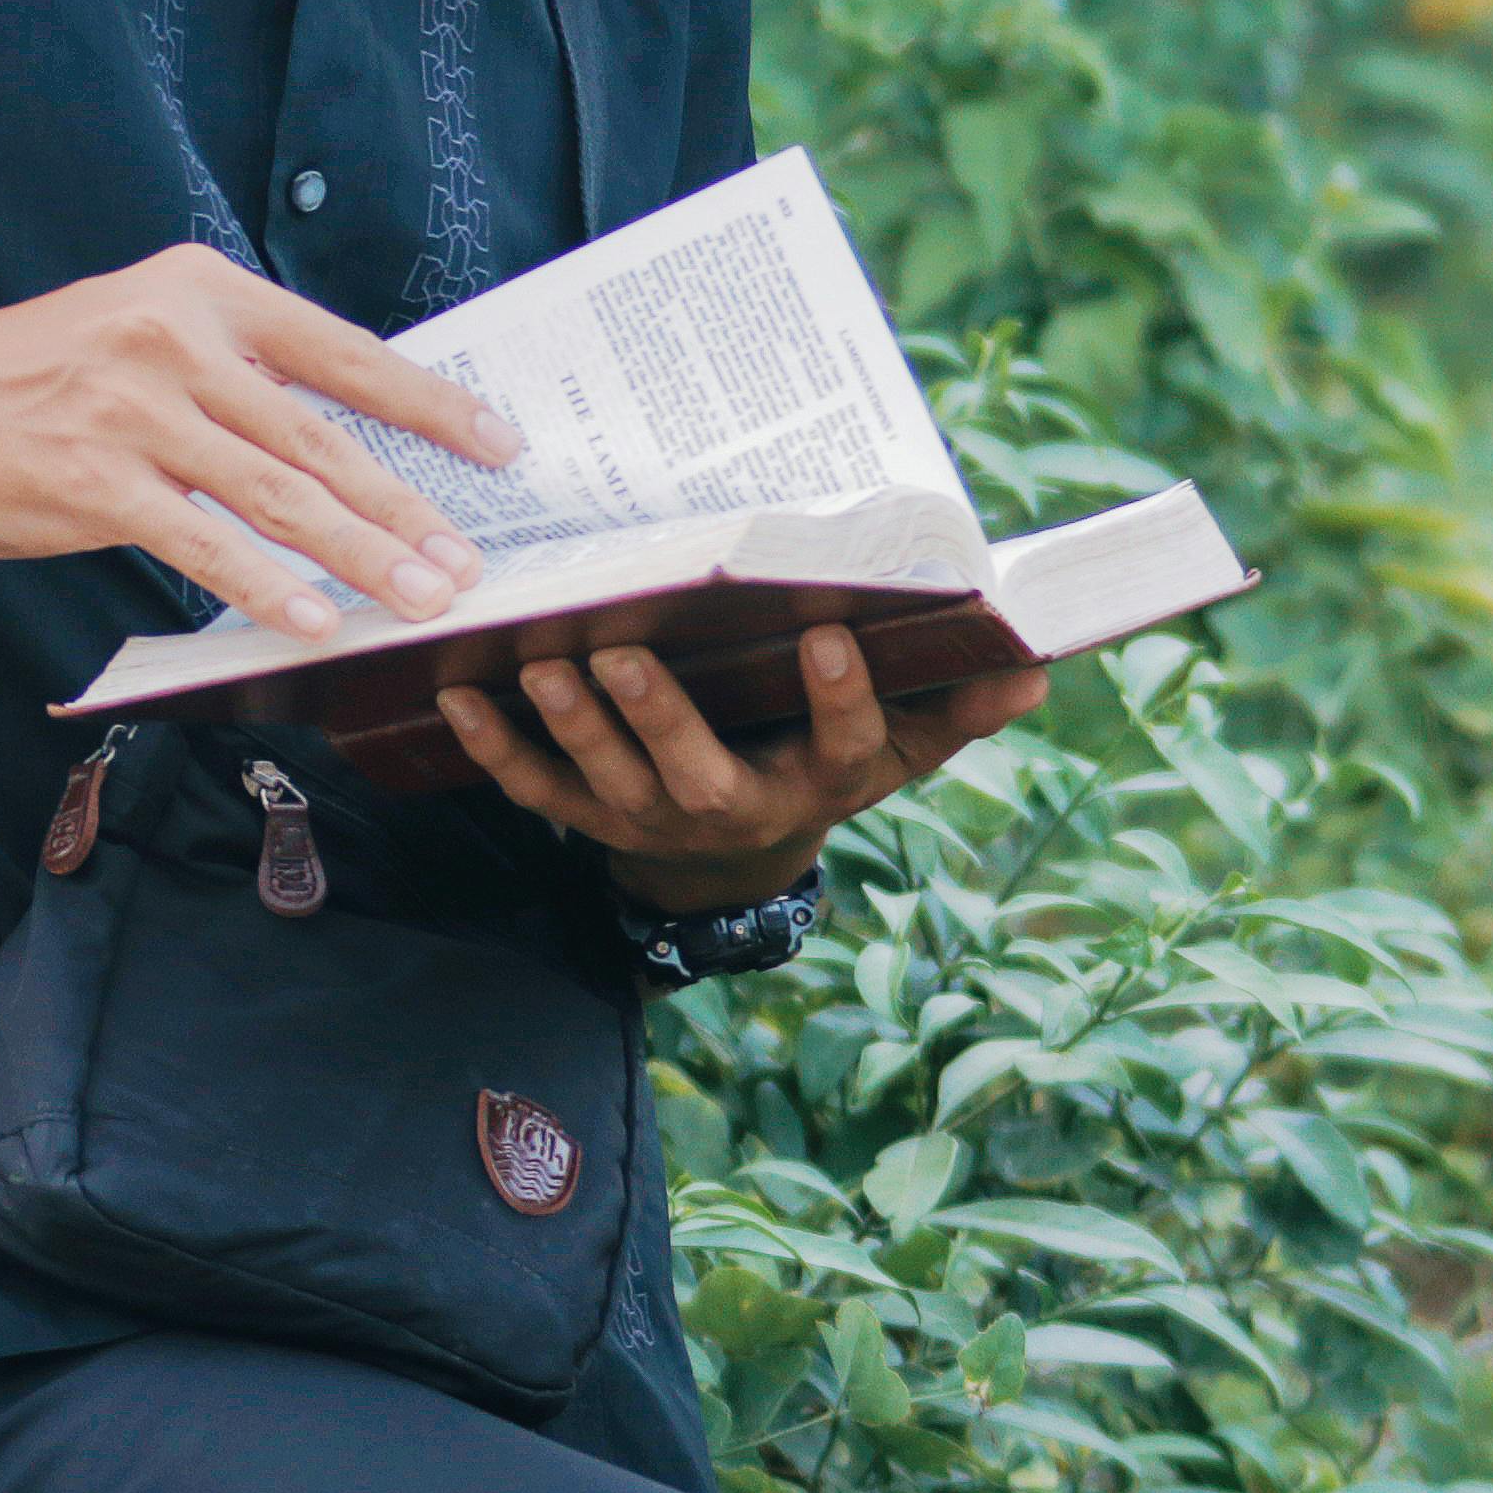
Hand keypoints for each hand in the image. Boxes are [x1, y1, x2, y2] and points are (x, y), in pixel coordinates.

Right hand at [0, 245, 524, 638]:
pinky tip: (310, 620)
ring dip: (360, 555)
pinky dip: (264, 585)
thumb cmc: (31, 378)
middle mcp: (176, 338)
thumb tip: (344, 436)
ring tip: (420, 599)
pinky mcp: (94, 480)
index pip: (341, 350)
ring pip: (277, 492)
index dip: (428, 403)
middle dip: (408, 506)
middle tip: (471, 560)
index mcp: (202, 290)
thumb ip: (232, 372)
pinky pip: (203, 541)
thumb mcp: (139, 332)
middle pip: (322, 434)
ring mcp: (135, 409)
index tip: (499, 446)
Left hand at [436, 627, 1050, 907]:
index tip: (834, 632)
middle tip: (628, 650)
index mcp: (814, 784)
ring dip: (572, 727)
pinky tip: (456, 692)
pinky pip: (535, 789)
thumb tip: (1036, 664)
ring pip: (606, 782)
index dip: (840, 700)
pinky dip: (494, 748)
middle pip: (698, 776)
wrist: (732, 860)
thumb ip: (956, 707)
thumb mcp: (898, 745)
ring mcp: (650, 820)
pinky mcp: (585, 816)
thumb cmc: (820, 763)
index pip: (841, 748)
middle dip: (660, 718)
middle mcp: (730, 811)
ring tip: (546, 661)